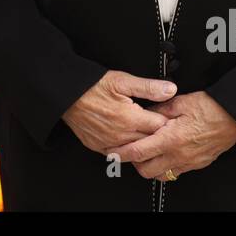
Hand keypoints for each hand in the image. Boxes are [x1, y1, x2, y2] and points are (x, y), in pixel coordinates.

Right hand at [61, 70, 176, 155]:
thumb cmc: (92, 86)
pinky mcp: (99, 147)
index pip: (160, 127)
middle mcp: (121, 135)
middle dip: (158, 135)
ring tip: (146, 135)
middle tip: (160, 126)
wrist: (66, 95)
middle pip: (150, 142)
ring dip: (143, 144)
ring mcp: (109, 143)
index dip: (167, 121)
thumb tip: (170, 90)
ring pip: (136, 152)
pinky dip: (127, 150)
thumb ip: (148, 87)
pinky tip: (129, 142)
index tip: (169, 117)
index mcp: (130, 118)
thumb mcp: (122, 80)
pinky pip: (119, 155)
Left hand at [108, 90, 235, 180]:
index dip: (122, 154)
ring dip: (150, 167)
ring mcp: (189, 162)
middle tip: (130, 151)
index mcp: (171, 139)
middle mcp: (178, 155)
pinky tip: (166, 154)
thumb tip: (146, 112)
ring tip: (147, 153)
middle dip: (134, 163)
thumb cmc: (212, 107)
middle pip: (146, 170)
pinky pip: (176, 172)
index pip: (138, 152)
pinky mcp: (198, 164)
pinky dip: (166, 166)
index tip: (114, 152)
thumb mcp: (181, 101)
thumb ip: (160, 109)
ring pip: (161, 175)